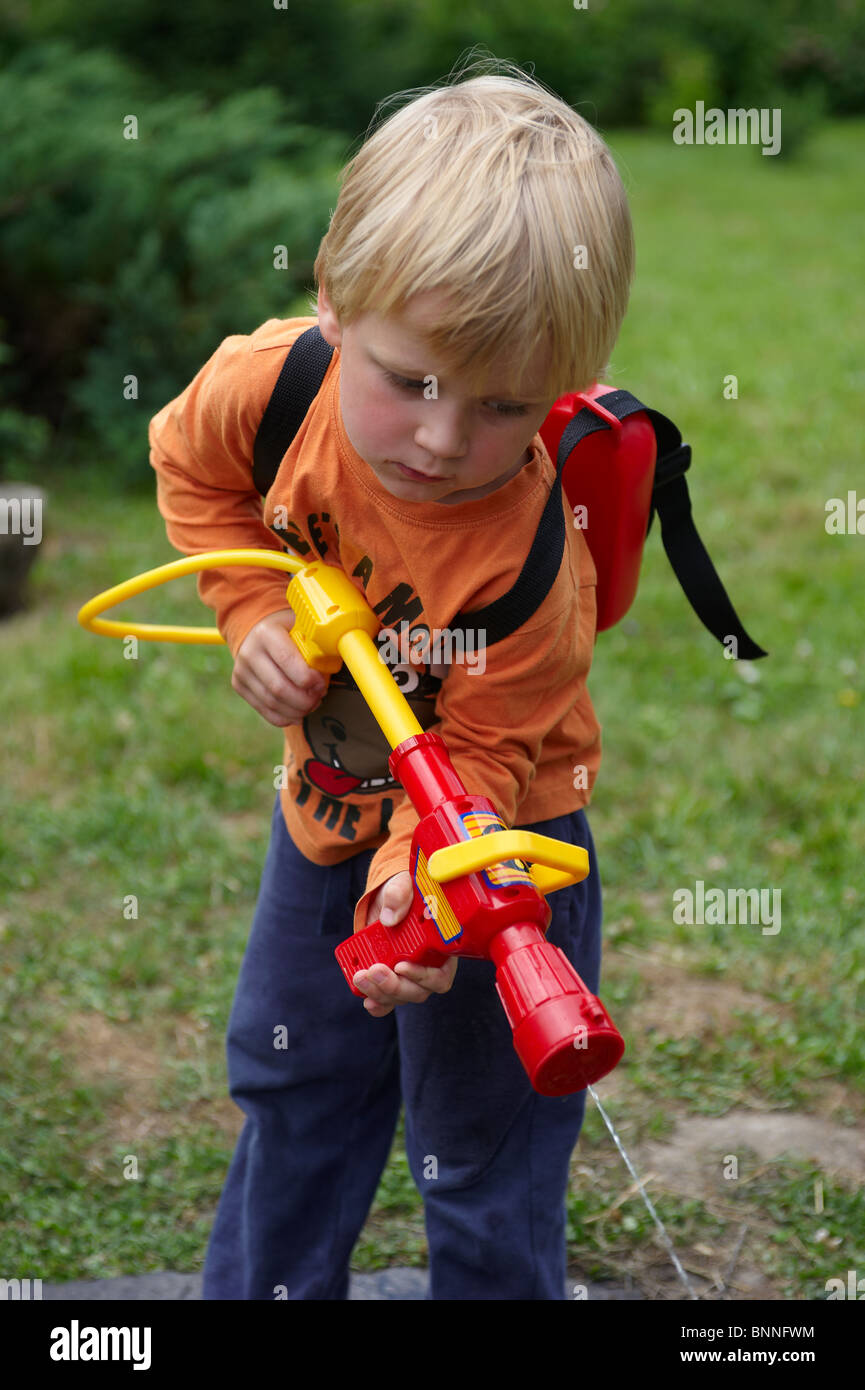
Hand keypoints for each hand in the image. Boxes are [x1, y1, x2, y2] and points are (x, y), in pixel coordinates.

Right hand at [232, 608, 327, 726]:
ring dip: (297, 710)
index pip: (287, 662)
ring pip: (272, 702)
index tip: (322, 684)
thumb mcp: (303, 627)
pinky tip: (298, 714)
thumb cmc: (289, 630)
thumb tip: (341, 657)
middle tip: (319, 697)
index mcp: (266, 633)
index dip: (308, 679)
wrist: (259, 631)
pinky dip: (284, 717)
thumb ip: (317, 641)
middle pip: (279, 688)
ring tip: (312, 705)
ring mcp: (241, 670)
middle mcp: (249, 651)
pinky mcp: (239, 685)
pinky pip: (264, 710)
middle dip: (304, 700)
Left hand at [355, 871, 457, 1016]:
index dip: (423, 976)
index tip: (401, 965)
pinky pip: (387, 1001)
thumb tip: (389, 918)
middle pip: (418, 991)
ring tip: (360, 976)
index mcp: (441, 947)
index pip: (441, 974)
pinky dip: (377, 1003)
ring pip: (400, 997)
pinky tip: (365, 998)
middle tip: (375, 970)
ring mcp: (410, 977)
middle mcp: (429, 967)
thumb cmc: (405, 892)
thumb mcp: (404, 884)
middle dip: (394, 985)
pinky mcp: (392, 979)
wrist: (389, 899)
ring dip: (380, 991)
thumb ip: (399, 894)